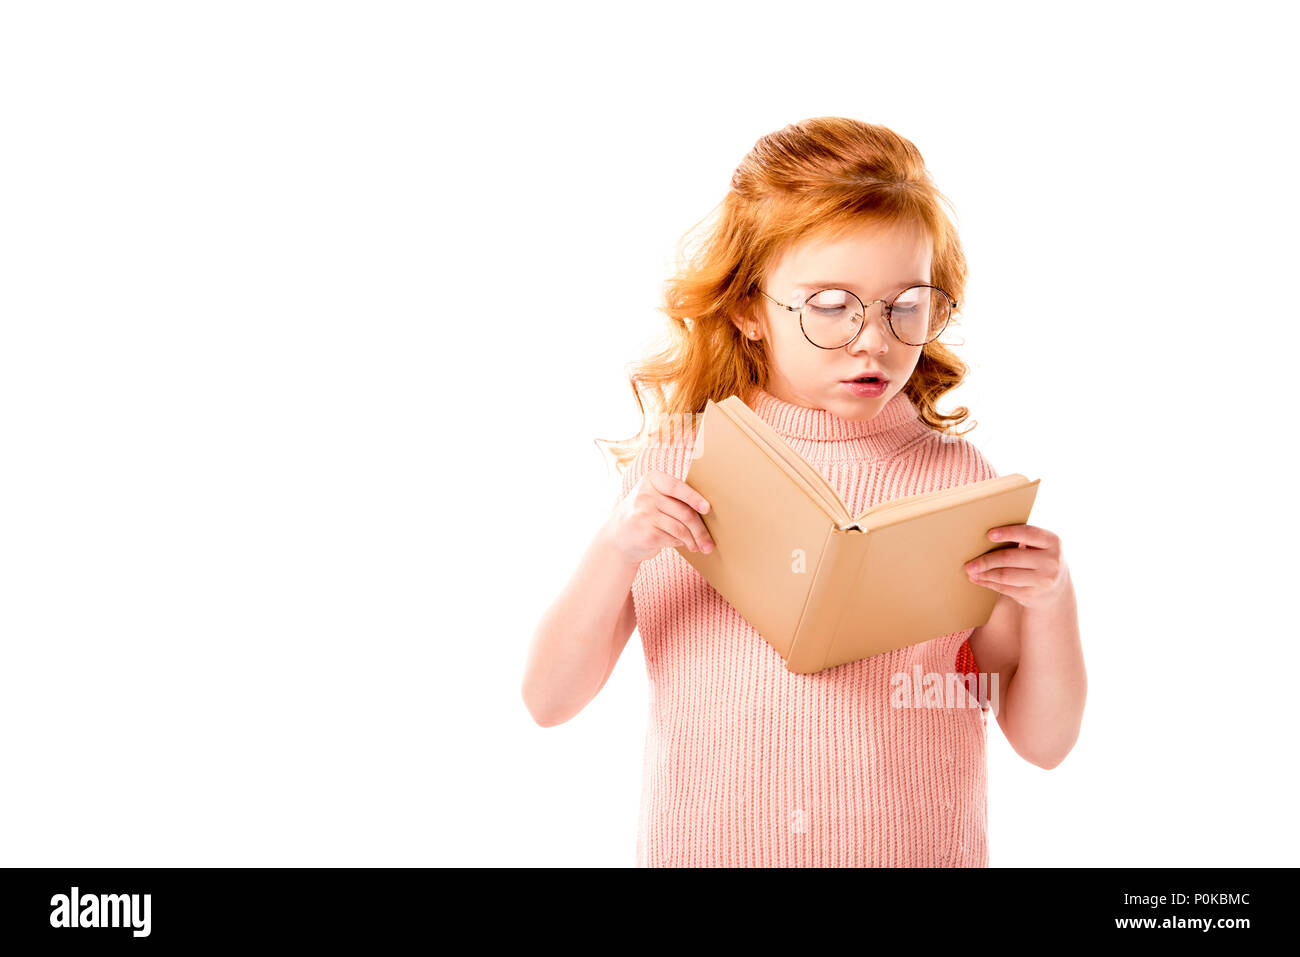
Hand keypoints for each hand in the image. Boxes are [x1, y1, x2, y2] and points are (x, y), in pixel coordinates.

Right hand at [600, 470, 714, 564]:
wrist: (618, 536)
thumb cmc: (646, 515)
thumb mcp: (654, 497)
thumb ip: (675, 498)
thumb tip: (708, 511)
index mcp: (651, 479)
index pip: (677, 487)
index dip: (694, 498)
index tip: (707, 509)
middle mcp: (645, 495)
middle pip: (684, 512)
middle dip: (700, 530)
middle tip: (709, 542)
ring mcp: (643, 514)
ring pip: (681, 529)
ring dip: (693, 540)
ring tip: (699, 546)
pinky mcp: (645, 533)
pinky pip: (672, 539)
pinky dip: (680, 544)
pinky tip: (681, 545)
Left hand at [964, 524, 1068, 610]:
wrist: (1056, 588)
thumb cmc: (1039, 558)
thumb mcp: (1040, 545)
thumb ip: (1022, 538)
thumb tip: (986, 537)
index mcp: (1052, 541)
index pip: (1028, 533)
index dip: (1008, 533)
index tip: (989, 534)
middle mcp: (1051, 561)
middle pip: (1011, 558)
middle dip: (986, 560)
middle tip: (969, 563)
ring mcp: (1043, 580)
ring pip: (1005, 575)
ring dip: (984, 573)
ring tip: (970, 571)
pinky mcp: (1033, 594)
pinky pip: (1005, 588)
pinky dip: (988, 583)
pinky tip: (978, 579)